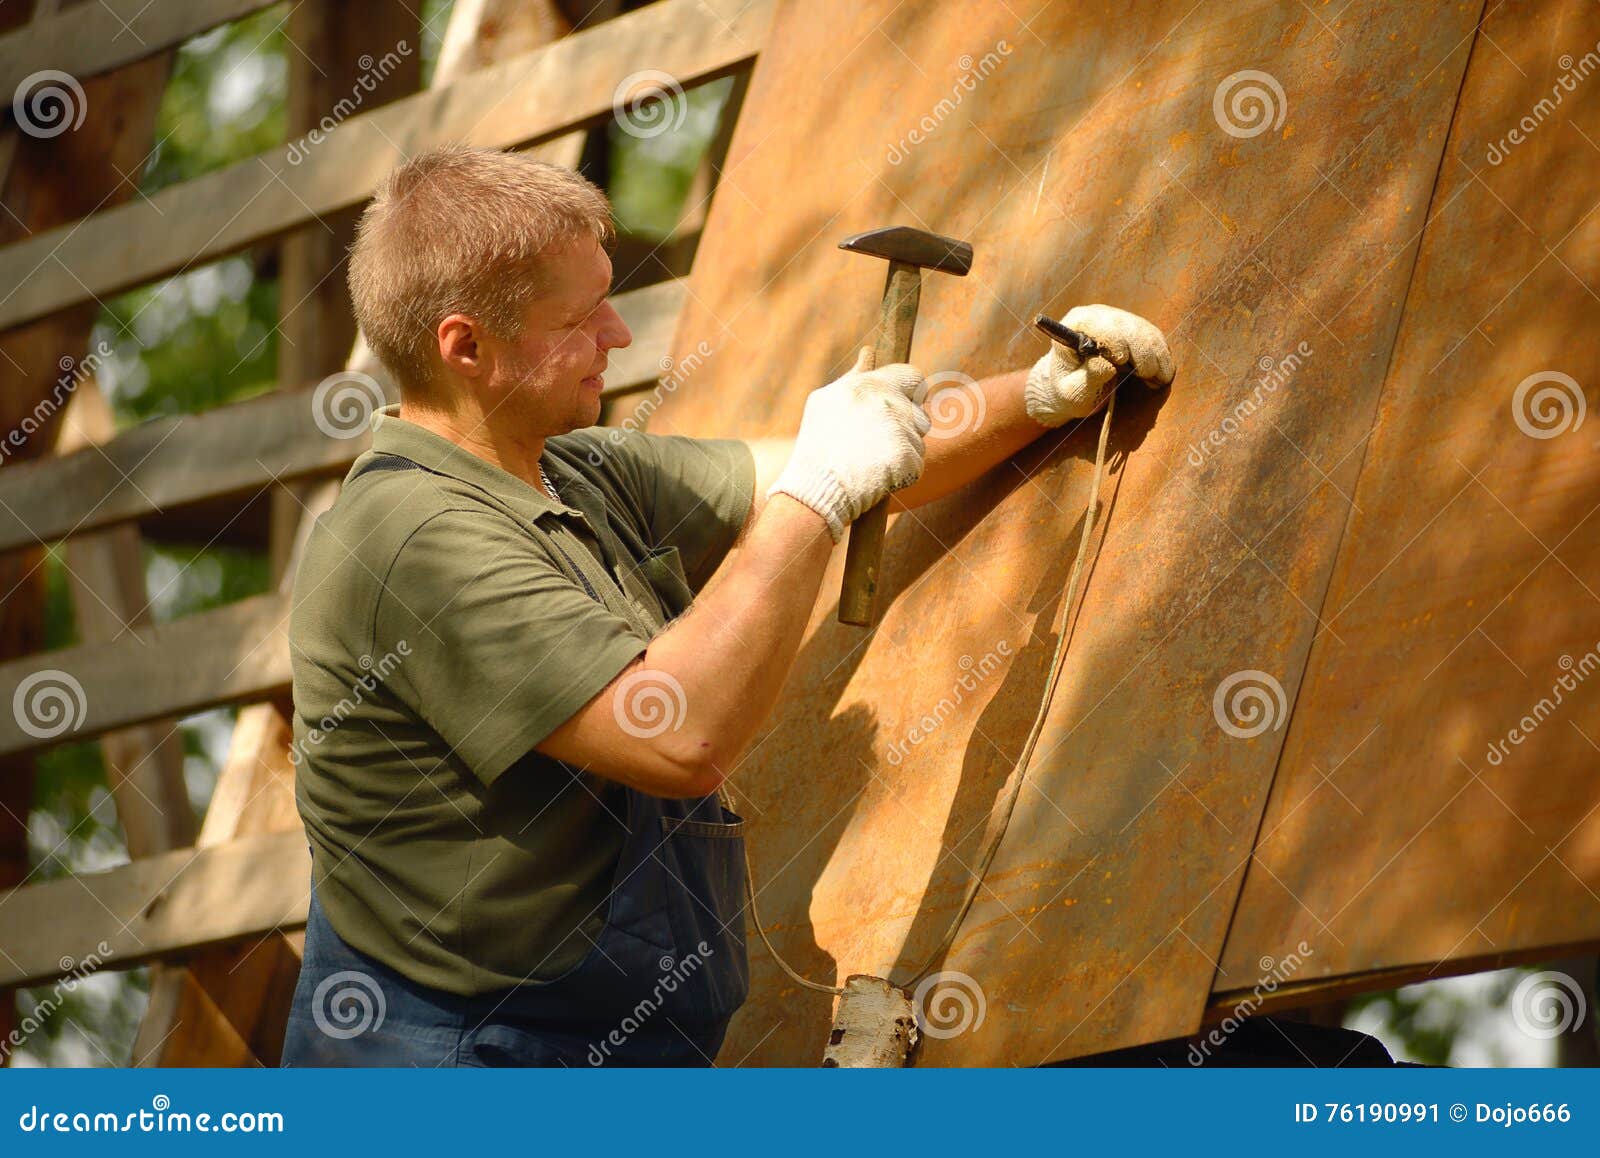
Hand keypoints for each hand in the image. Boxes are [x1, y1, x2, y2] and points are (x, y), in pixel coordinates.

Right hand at [767, 348, 929, 540]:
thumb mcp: (827, 402)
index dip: (911, 392)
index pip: (913, 376)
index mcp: (867, 385)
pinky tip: (878, 477)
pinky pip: (917, 463)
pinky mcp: (907, 458)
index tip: (903, 404)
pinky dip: (902, 473)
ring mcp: (899, 430)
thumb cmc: (818, 446)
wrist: (816, 490)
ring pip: (918, 440)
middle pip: (920, 414)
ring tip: (872, 462)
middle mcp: (886, 403)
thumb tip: (871, 352)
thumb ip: (855, 375)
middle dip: (907, 427)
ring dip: (903, 451)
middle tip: (879, 443)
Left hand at [1024, 304, 1174, 426]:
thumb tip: (1107, 365)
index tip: (1121, 361)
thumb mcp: (1073, 392)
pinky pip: (1155, 337)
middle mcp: (1098, 315)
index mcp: (1075, 324)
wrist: (1077, 386)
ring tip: (1156, 381)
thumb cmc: (1069, 389)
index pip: (1095, 321)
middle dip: (1141, 352)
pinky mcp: (1135, 326)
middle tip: (1146, 377)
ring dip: (1155, 357)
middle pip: (1126, 326)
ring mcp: (1118, 318)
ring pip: (1145, 331)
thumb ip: (1087, 379)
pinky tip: (1161, 375)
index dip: (1112, 338)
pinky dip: (1162, 357)